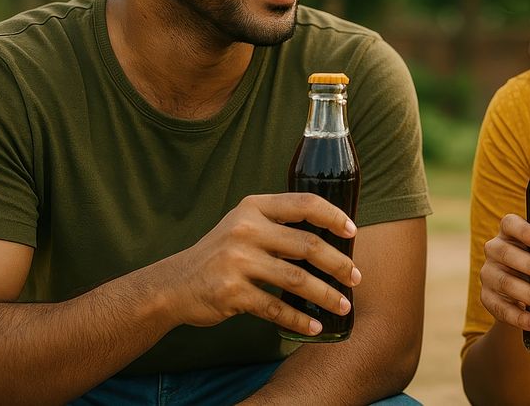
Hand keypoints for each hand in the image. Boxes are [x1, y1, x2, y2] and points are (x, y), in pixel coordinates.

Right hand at [156, 193, 360, 337]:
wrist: (174, 285)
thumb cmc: (220, 254)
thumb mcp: (243, 225)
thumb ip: (277, 224)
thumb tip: (329, 236)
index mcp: (253, 207)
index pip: (304, 203)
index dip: (333, 216)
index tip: (352, 231)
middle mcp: (246, 230)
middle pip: (307, 245)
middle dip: (338, 263)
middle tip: (356, 278)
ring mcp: (237, 261)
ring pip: (296, 279)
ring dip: (325, 294)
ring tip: (343, 304)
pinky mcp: (232, 292)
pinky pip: (276, 307)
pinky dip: (299, 319)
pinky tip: (314, 326)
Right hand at [479, 213, 529, 332]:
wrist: (527, 296)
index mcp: (511, 231)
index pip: (510, 223)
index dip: (525, 231)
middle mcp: (495, 249)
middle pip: (507, 254)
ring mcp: (488, 274)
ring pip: (504, 282)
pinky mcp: (488, 299)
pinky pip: (500, 308)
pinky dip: (518, 317)